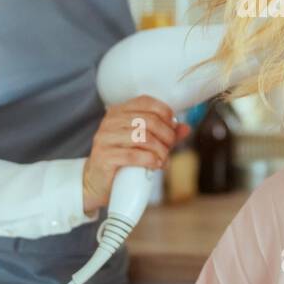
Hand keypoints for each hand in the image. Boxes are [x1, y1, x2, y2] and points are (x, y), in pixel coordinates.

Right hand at [82, 95, 190, 214]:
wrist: (96, 182)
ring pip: (143, 137)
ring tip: (163, 160)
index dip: (165, 113)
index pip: (146, 102)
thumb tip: (186, 128)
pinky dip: (150, 160)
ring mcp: (105, 138)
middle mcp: (110, 121)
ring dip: (160, 150)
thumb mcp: (144, 144)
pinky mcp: (104, 156)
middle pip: (148, 121)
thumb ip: (164, 135)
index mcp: (119, 112)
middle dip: (166, 136)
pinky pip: (133, 155)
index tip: (172, 128)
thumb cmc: (122, 160)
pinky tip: (155, 165)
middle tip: (170, 148)